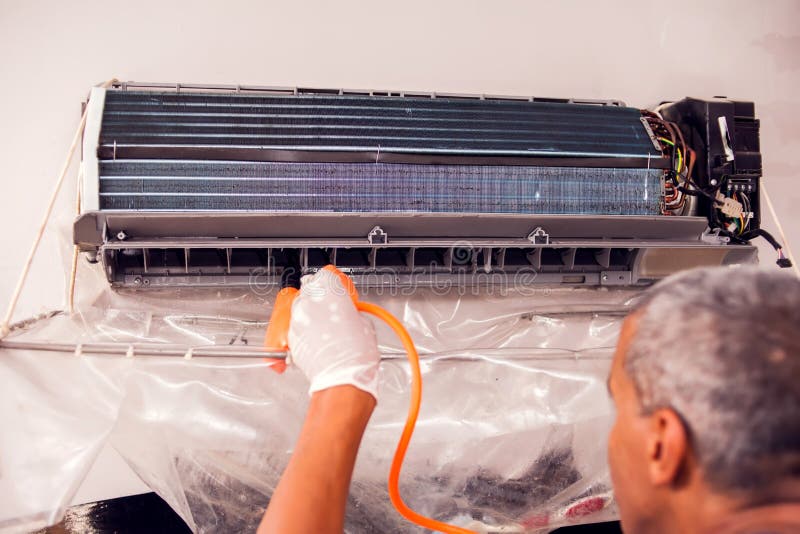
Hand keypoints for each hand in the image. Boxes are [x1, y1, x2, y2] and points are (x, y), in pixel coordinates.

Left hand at [288, 267, 379, 399]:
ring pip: (300, 308)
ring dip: (311, 314)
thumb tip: (346, 313)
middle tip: (333, 309)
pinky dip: (305, 331)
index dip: (334, 283)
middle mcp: (308, 301)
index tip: (339, 290)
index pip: (326, 274)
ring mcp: (296, 319)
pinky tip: (319, 341)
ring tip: (326, 328)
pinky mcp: (290, 337)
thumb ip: (349, 310)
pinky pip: (297, 327)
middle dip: (320, 298)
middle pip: (310, 290)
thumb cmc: (355, 354)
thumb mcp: (363, 322)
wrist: (342, 379)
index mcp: (329, 291)